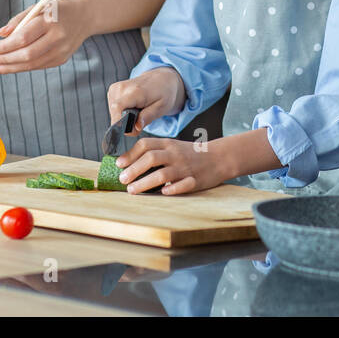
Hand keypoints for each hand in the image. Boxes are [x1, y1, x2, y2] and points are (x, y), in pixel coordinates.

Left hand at [0, 0, 90, 74]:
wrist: (85, 15)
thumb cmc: (55, 10)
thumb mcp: (37, 7)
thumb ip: (18, 20)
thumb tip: (0, 34)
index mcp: (50, 20)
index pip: (24, 37)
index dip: (5, 47)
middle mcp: (58, 37)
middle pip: (27, 54)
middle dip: (4, 60)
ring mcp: (62, 50)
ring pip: (32, 65)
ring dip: (10, 68)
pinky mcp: (62, 59)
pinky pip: (38, 66)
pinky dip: (22, 67)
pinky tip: (9, 66)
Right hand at [107, 66, 185, 133]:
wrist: (162, 78)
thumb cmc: (164, 93)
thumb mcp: (162, 107)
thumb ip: (148, 117)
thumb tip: (135, 128)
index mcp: (135, 91)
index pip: (117, 108)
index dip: (118, 123)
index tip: (128, 131)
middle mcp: (122, 87)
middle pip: (115, 114)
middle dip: (126, 123)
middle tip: (140, 120)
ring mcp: (116, 88)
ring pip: (113, 113)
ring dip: (124, 117)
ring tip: (138, 111)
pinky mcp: (113, 90)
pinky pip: (113, 108)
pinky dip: (122, 111)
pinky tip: (132, 107)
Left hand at [115, 136, 230, 194]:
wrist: (219, 157)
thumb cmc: (192, 154)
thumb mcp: (173, 147)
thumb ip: (156, 151)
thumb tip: (130, 163)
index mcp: (168, 144)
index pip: (146, 145)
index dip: (130, 154)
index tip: (119, 164)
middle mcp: (175, 154)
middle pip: (151, 158)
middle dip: (134, 169)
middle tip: (122, 179)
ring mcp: (185, 167)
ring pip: (162, 173)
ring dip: (145, 182)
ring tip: (132, 190)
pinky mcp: (194, 180)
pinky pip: (182, 185)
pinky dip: (171, 189)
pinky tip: (162, 193)